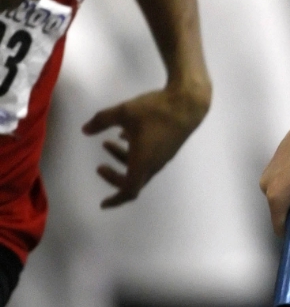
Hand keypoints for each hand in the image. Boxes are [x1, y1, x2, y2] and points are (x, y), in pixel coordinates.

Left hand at [82, 84, 209, 207]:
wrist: (189, 103)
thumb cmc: (156, 111)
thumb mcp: (124, 112)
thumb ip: (102, 121)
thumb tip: (84, 130)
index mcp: (142, 162)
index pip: (129, 190)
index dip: (115, 199)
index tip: (103, 204)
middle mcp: (154, 163)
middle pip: (134, 180)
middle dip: (114, 176)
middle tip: (99, 168)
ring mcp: (164, 155)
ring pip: (141, 166)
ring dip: (122, 159)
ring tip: (107, 143)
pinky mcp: (170, 146)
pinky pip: (149, 157)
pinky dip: (135, 152)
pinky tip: (126, 135)